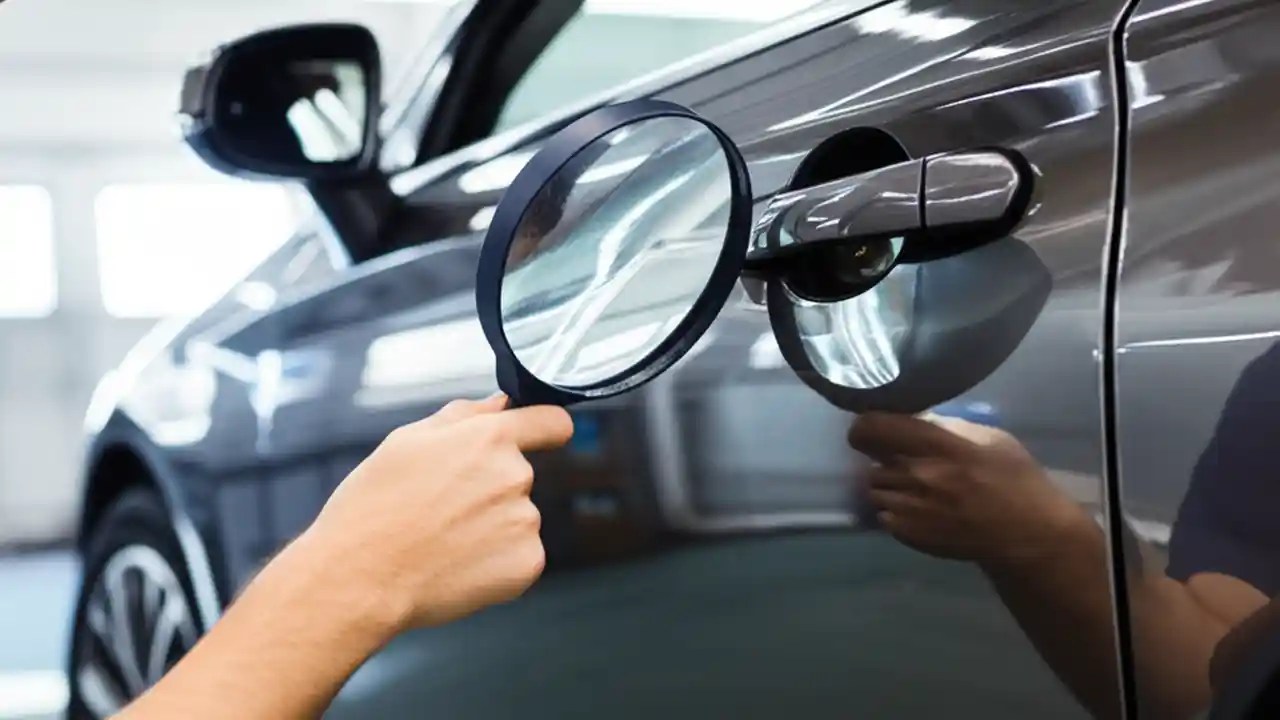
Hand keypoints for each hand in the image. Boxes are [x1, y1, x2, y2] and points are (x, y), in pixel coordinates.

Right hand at [303, 395, 573, 630]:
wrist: (359, 578)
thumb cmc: (373, 507)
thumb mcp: (406, 441)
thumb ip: (463, 417)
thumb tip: (499, 404)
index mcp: (490, 439)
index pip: (553, 422)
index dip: (545, 429)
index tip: (541, 437)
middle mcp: (515, 476)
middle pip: (519, 475)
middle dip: (490, 487)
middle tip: (442, 509)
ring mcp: (525, 522)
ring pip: (517, 518)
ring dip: (492, 528)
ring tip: (442, 542)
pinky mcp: (527, 564)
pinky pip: (521, 555)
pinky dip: (497, 563)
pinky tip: (457, 566)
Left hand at [848, 412, 1085, 567]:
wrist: (1026, 535)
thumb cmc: (1015, 480)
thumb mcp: (991, 438)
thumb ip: (949, 426)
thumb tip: (917, 417)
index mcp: (938, 446)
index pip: (873, 428)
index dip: (865, 427)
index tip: (872, 428)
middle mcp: (916, 475)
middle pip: (872, 461)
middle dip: (884, 460)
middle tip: (904, 463)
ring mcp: (909, 507)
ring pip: (874, 488)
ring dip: (887, 486)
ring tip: (913, 488)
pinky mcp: (908, 534)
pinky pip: (882, 514)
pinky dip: (893, 510)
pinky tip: (917, 510)